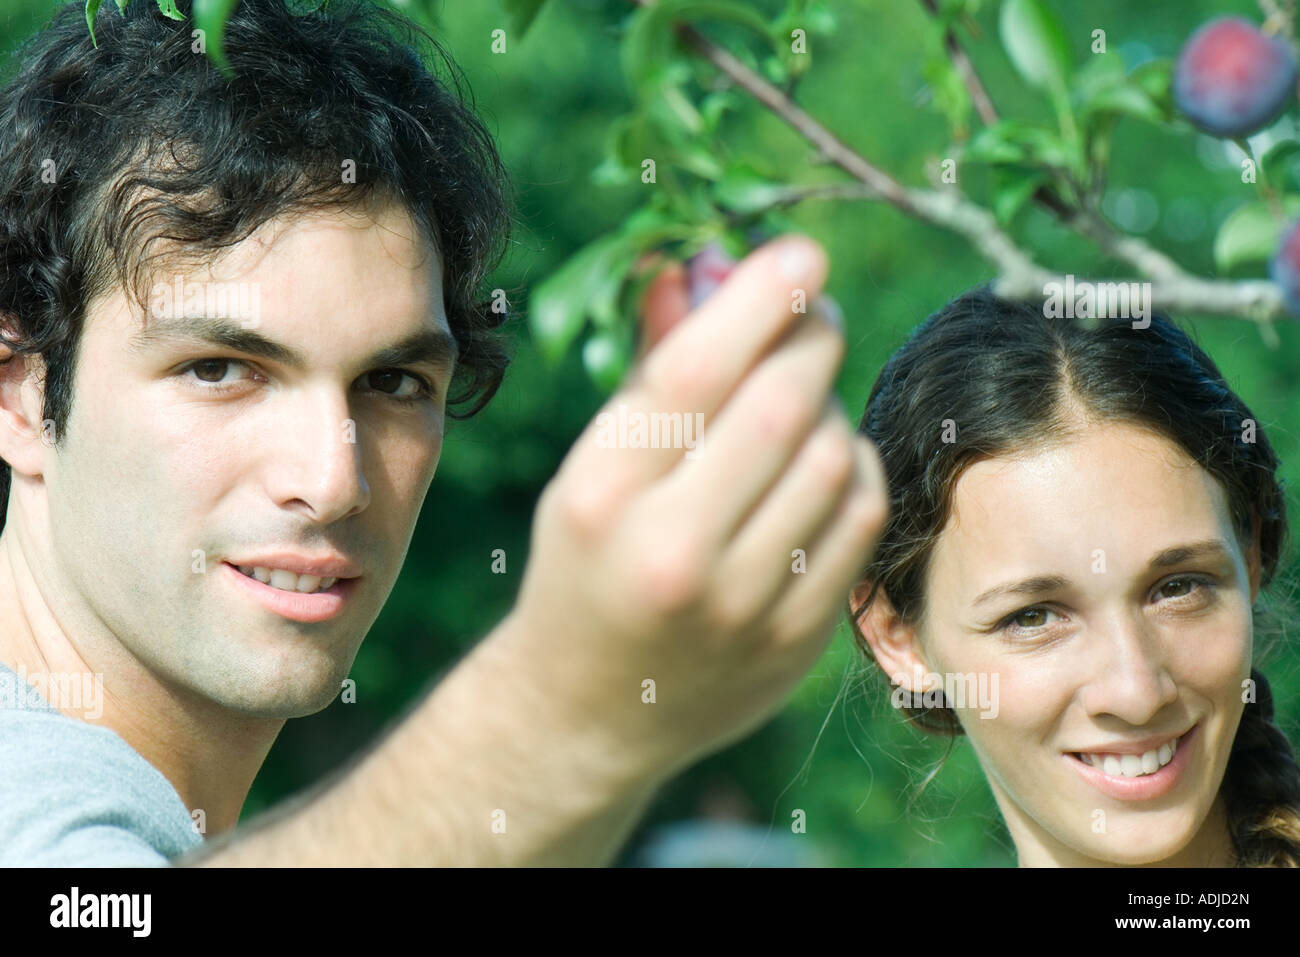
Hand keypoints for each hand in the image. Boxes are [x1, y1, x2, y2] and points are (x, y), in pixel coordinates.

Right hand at [505, 235, 888, 784]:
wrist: (590, 708)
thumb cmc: (587, 561)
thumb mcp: (592, 465)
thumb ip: (654, 366)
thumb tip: (711, 263)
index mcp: (600, 496)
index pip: (697, 369)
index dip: (762, 296)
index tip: (799, 255)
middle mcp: (671, 553)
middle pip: (783, 406)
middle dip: (811, 335)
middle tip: (812, 311)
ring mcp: (743, 606)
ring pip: (835, 454)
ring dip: (829, 402)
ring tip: (798, 400)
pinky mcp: (797, 639)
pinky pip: (861, 515)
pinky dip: (852, 466)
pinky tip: (820, 463)